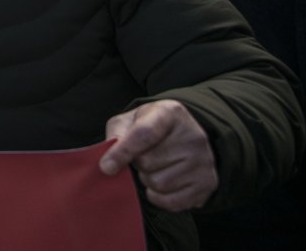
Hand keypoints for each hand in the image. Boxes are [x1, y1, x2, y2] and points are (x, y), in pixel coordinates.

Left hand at [100, 100, 217, 210]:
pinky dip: (159, 197)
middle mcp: (193, 136)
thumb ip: (116, 134)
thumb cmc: (152, 126)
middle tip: (144, 156)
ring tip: (156, 168)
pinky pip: (171, 202)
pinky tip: (164, 183)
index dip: (122, 152)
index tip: (106, 167)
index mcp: (170, 113)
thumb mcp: (131, 120)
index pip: (144, 134)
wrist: (186, 135)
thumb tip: (108, 163)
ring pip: (158, 184)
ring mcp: (204, 161)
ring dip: (148, 180)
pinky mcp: (208, 183)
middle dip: (137, 164)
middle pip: (148, 163)